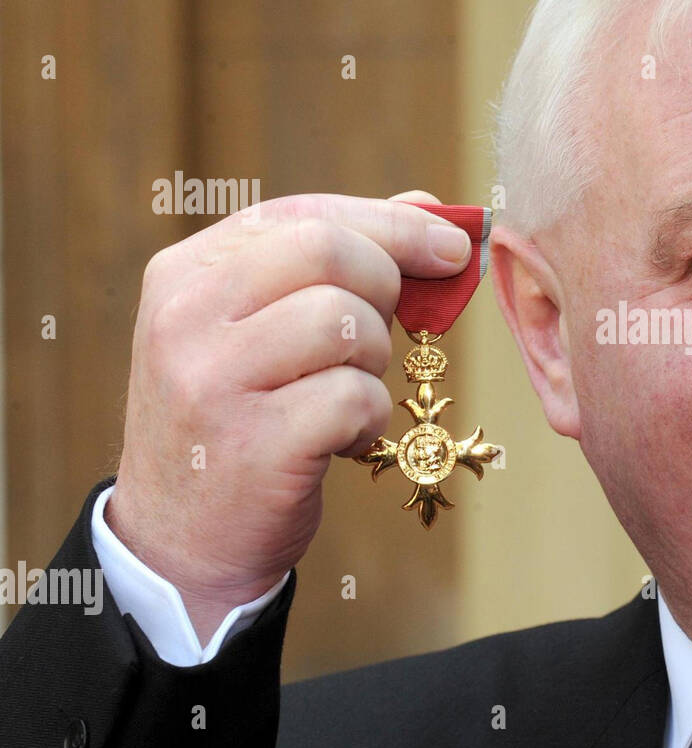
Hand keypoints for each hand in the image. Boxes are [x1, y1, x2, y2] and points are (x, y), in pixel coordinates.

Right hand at [106, 191, 467, 642]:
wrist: (183, 539)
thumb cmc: (240, 419)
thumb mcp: (260, 329)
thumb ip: (334, 264)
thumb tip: (432, 208)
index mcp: (186, 272)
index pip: (304, 213)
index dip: (393, 224)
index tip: (453, 247)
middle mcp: (186, 316)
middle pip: (331, 252)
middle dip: (386, 290)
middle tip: (382, 337)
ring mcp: (212, 380)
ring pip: (347, 322)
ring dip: (374, 362)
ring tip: (346, 394)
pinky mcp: (253, 444)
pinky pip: (356, 397)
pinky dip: (370, 420)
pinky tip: (341, 440)